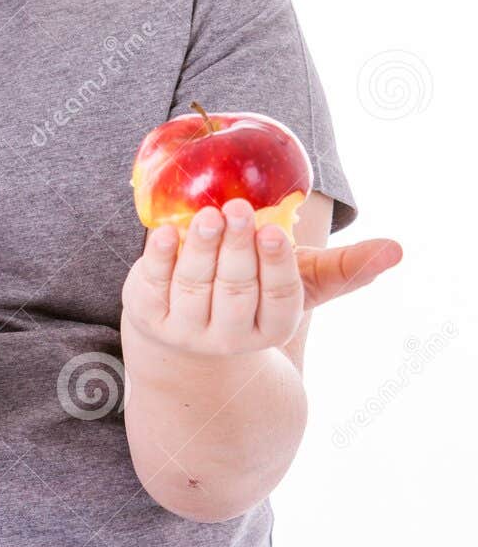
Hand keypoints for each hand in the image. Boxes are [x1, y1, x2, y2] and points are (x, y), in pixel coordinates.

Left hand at [121, 197, 402, 357]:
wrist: (188, 327)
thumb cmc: (256, 291)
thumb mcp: (300, 281)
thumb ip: (345, 268)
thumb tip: (396, 249)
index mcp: (271, 327)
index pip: (278, 300)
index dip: (275, 267)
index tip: (273, 232)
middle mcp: (229, 337)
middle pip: (235, 291)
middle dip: (237, 249)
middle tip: (239, 209)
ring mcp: (186, 330)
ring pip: (195, 286)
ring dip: (201, 248)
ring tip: (208, 213)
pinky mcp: (148, 315)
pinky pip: (153, 284)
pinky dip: (160, 257)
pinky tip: (167, 230)